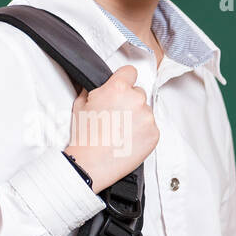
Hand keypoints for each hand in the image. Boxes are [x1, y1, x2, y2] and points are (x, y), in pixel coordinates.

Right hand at [65, 65, 158, 192]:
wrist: (91, 164)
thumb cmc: (84, 137)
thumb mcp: (80, 104)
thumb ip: (93, 90)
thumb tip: (97, 85)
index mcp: (118, 88)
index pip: (130, 71)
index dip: (124, 80)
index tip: (122, 88)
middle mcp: (136, 100)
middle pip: (139, 93)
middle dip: (129, 101)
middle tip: (116, 116)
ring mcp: (148, 118)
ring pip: (145, 111)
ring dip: (136, 117)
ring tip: (120, 132)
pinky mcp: (154, 134)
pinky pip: (151, 127)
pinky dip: (142, 132)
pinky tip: (127, 140)